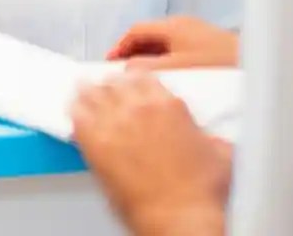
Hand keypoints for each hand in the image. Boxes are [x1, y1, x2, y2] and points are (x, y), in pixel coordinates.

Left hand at [72, 74, 231, 235]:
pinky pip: (76, 115)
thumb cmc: (200, 192)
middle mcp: (139, 106)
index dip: (134, 80)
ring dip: (89, 92)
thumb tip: (210, 141)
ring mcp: (115, 122)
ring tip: (83, 92)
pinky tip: (72, 110)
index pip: (142, 76)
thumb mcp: (220, 154)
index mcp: (168, 104)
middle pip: (114, 82)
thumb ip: (210, 138)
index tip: (130, 84)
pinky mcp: (95, 143)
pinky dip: (74, 110)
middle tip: (107, 91)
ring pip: (92, 92)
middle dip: (111, 86)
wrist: (181, 216)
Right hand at [105, 16, 238, 70]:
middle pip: (148, 36)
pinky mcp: (205, 43)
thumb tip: (126, 69)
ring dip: (148, 58)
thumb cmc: (216, 65)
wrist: (258, 64)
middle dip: (132, 53)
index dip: (119, 47)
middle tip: (121, 74)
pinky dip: (163, 60)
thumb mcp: (177, 68)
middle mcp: (181, 24)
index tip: (108, 65)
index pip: (136, 31)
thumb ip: (148, 68)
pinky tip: (165, 78)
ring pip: (162, 43)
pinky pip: (175, 48)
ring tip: (140, 79)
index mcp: (172, 26)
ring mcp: (194, 32)